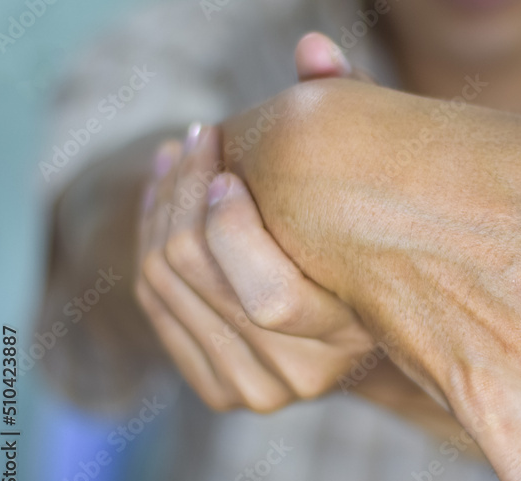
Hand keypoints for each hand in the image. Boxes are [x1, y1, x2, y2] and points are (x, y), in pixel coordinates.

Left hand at [134, 33, 376, 411]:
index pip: (268, 297)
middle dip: (184, 192)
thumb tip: (311, 49)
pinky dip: (148, 242)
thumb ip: (352, 113)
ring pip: (164, 283)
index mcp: (352, 334)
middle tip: (196, 139)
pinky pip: (154, 305)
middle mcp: (301, 376)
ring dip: (158, 209)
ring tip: (176, 158)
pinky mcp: (221, 391)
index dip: (229, 227)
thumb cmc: (372, 239)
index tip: (228, 167)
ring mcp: (256, 390)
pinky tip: (164, 198)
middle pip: (198, 274)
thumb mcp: (371, 182)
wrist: (366, 331)